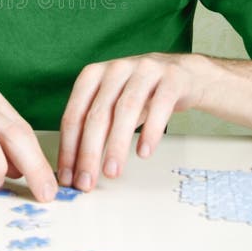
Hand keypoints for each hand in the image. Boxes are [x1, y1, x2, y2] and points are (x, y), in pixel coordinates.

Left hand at [57, 53, 203, 190]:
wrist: (183, 73)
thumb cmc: (142, 93)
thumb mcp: (113, 105)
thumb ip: (96, 130)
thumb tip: (77, 168)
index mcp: (94, 75)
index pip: (75, 114)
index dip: (69, 148)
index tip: (68, 176)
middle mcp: (116, 69)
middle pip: (97, 114)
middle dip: (89, 152)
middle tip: (86, 182)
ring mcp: (144, 70)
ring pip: (126, 109)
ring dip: (117, 145)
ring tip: (112, 172)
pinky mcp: (171, 78)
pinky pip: (160, 106)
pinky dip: (150, 131)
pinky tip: (144, 152)